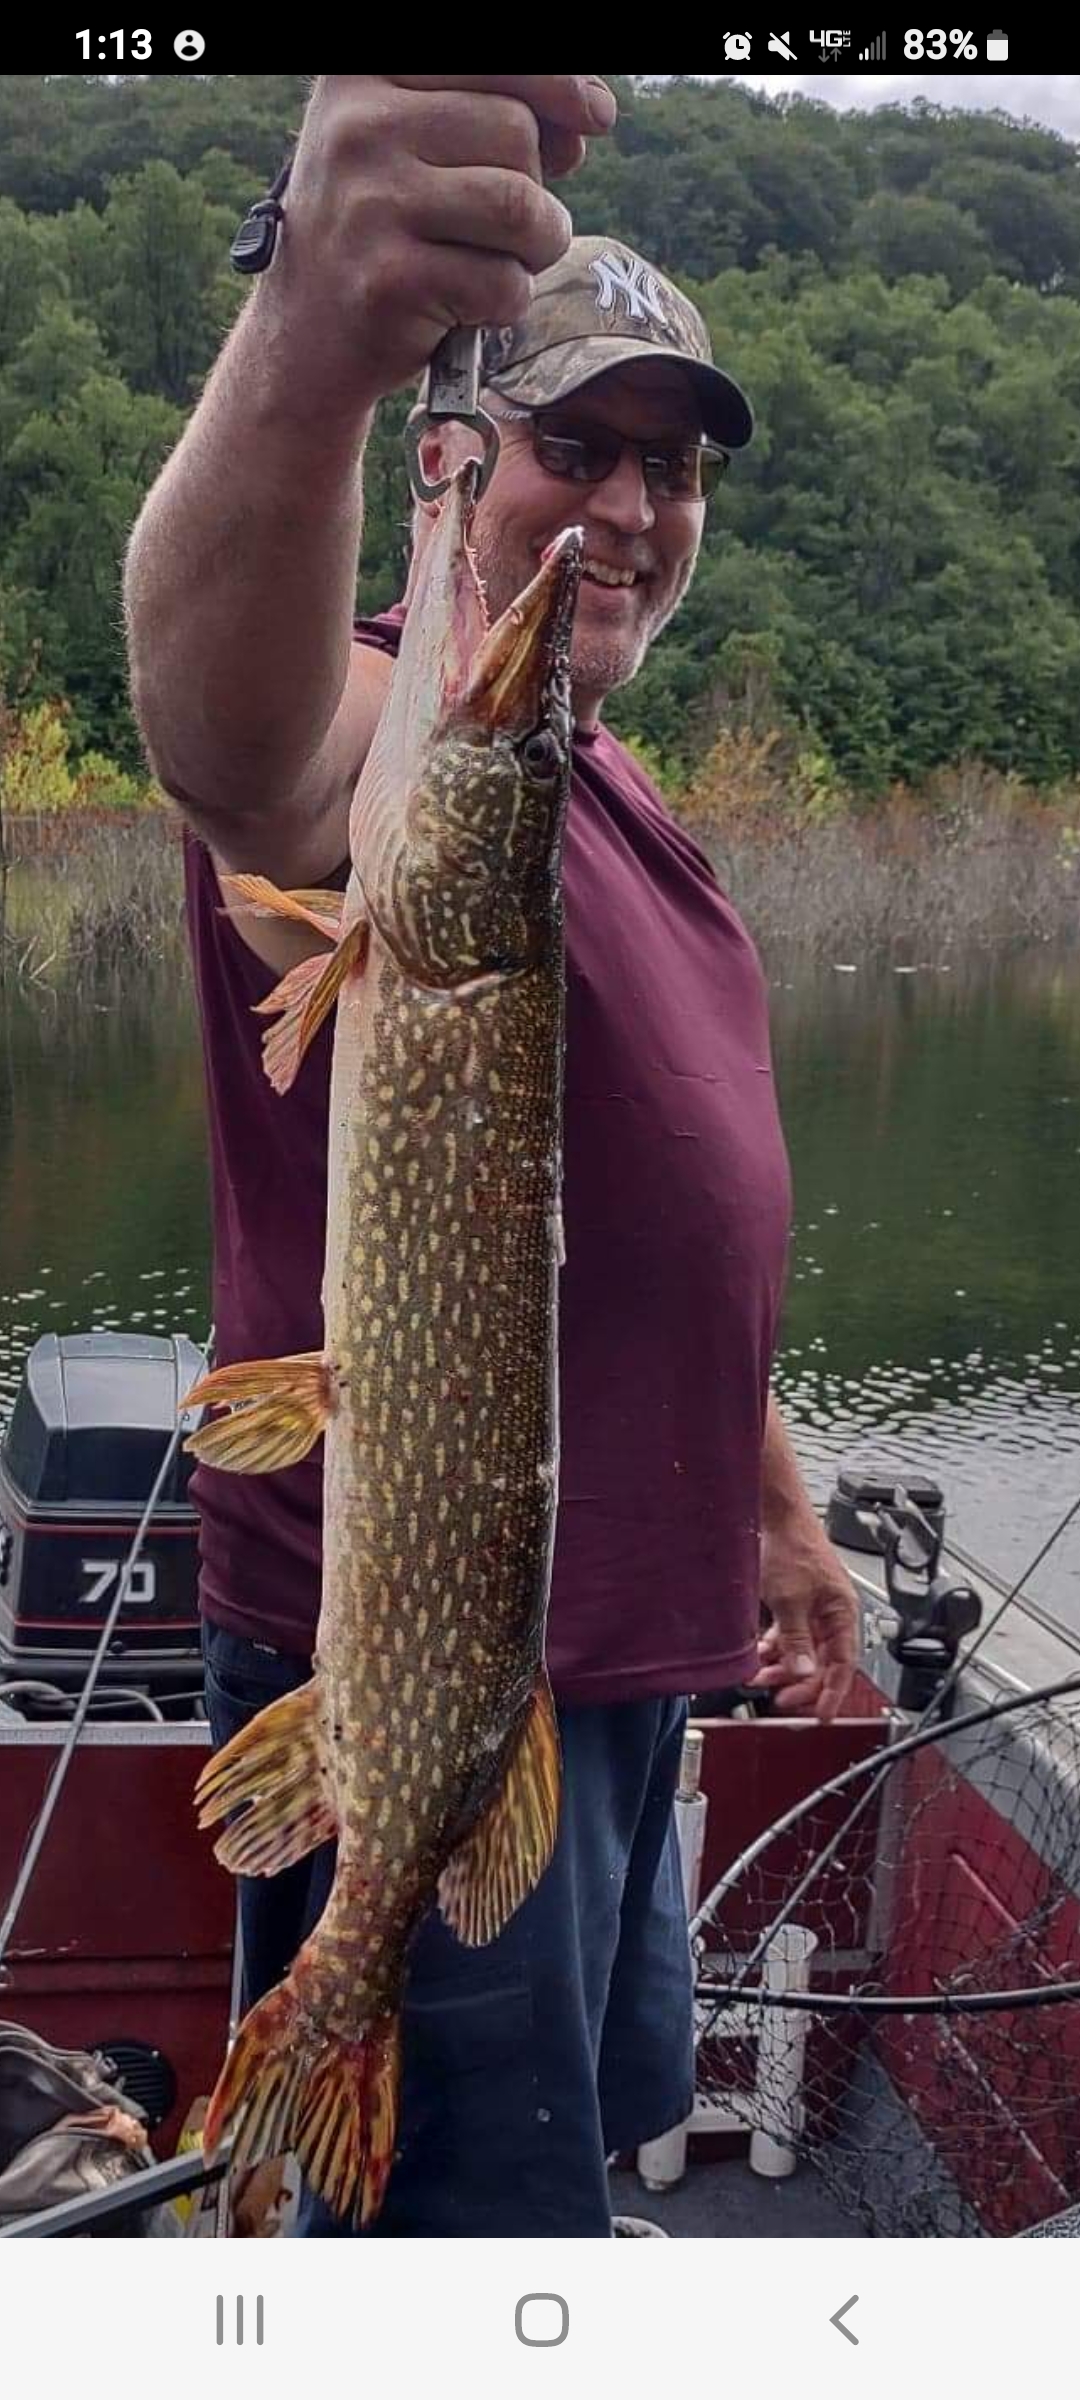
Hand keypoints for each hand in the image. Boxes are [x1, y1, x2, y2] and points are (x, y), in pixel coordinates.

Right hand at [258, 75, 615, 407]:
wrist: (310, 331)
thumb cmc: (383, 225)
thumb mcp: (419, 145)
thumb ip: (495, 116)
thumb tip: (589, 114)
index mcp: (361, 74)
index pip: (491, 60)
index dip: (558, 84)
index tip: (598, 115)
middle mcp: (356, 126)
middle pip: (515, 132)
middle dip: (536, 187)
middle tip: (505, 227)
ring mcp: (370, 203)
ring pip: (520, 205)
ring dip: (536, 245)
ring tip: (503, 261)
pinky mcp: (389, 280)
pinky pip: (503, 282)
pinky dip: (508, 302)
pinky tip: (471, 304)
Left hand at [750, 1518, 859, 1722]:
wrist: (776, 1515)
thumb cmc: (793, 1546)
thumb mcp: (791, 1602)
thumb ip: (797, 1641)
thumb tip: (802, 1672)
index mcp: (843, 1613)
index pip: (844, 1665)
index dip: (833, 1693)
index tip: (821, 1715)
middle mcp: (831, 1613)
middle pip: (822, 1662)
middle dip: (801, 1683)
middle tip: (780, 1700)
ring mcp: (813, 1608)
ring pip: (802, 1650)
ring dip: (782, 1667)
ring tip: (760, 1679)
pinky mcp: (795, 1601)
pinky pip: (788, 1635)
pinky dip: (774, 1648)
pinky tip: (758, 1656)